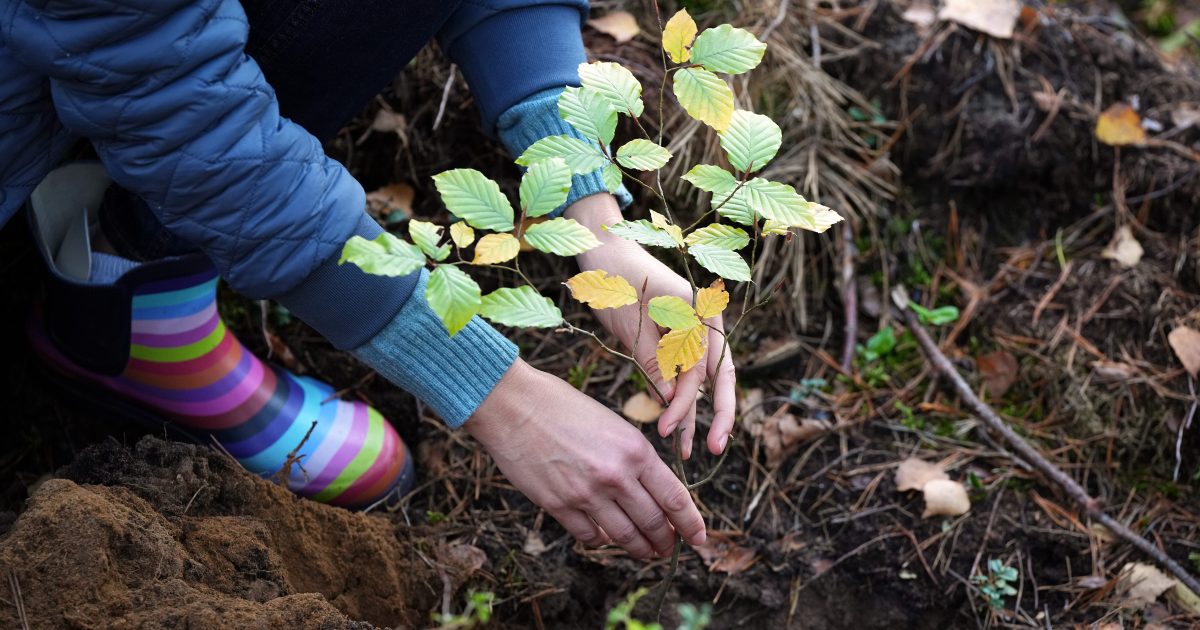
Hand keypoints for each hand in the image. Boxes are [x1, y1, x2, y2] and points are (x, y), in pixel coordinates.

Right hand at [464, 359, 705, 556]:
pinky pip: (590, 537)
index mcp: (635, 450)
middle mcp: (616, 476)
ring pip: (624, 537)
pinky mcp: (559, 506)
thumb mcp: (613, 424)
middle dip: (666, 542)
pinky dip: (601, 541)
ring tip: (645, 552)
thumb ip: (634, 458)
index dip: (691, 523)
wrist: (513, 405)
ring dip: (638, 548)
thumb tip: (651, 490)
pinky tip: (604, 537)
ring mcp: (587, 494)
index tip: (699, 538)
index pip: (675, 498)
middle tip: (669, 549)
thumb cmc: (562, 406)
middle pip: (653, 523)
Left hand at [565, 194, 736, 459]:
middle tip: (715, 449)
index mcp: (698, 310)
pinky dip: (683, 402)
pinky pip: (686, 377)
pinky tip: (681, 433)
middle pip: (720, 375)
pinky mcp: (678, 344)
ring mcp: (694, 333)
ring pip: (705, 381)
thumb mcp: (631, 324)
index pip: (700, 367)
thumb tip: (672, 399)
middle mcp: (703, 322)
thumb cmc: (615, 283)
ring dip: (699, 415)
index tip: (666, 428)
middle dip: (719, 413)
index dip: (685, 401)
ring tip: (697, 453)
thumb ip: (655, 360)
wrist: (606, 255)